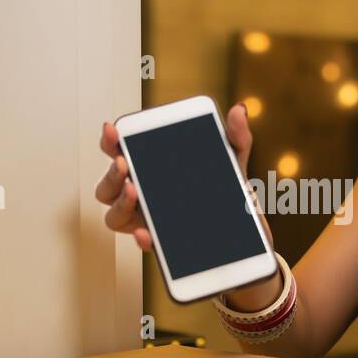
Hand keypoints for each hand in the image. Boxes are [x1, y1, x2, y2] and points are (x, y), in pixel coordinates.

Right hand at [96, 102, 267, 252]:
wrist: (249, 239)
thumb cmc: (230, 196)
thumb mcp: (234, 163)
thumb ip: (236, 137)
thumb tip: (239, 111)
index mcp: (152, 170)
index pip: (120, 153)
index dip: (110, 142)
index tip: (112, 130)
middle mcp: (143, 197)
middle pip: (108, 187)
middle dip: (111, 173)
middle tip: (124, 163)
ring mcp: (150, 222)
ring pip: (115, 217)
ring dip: (119, 203)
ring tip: (134, 191)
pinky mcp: (164, 247)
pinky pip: (144, 244)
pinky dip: (142, 238)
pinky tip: (146, 232)